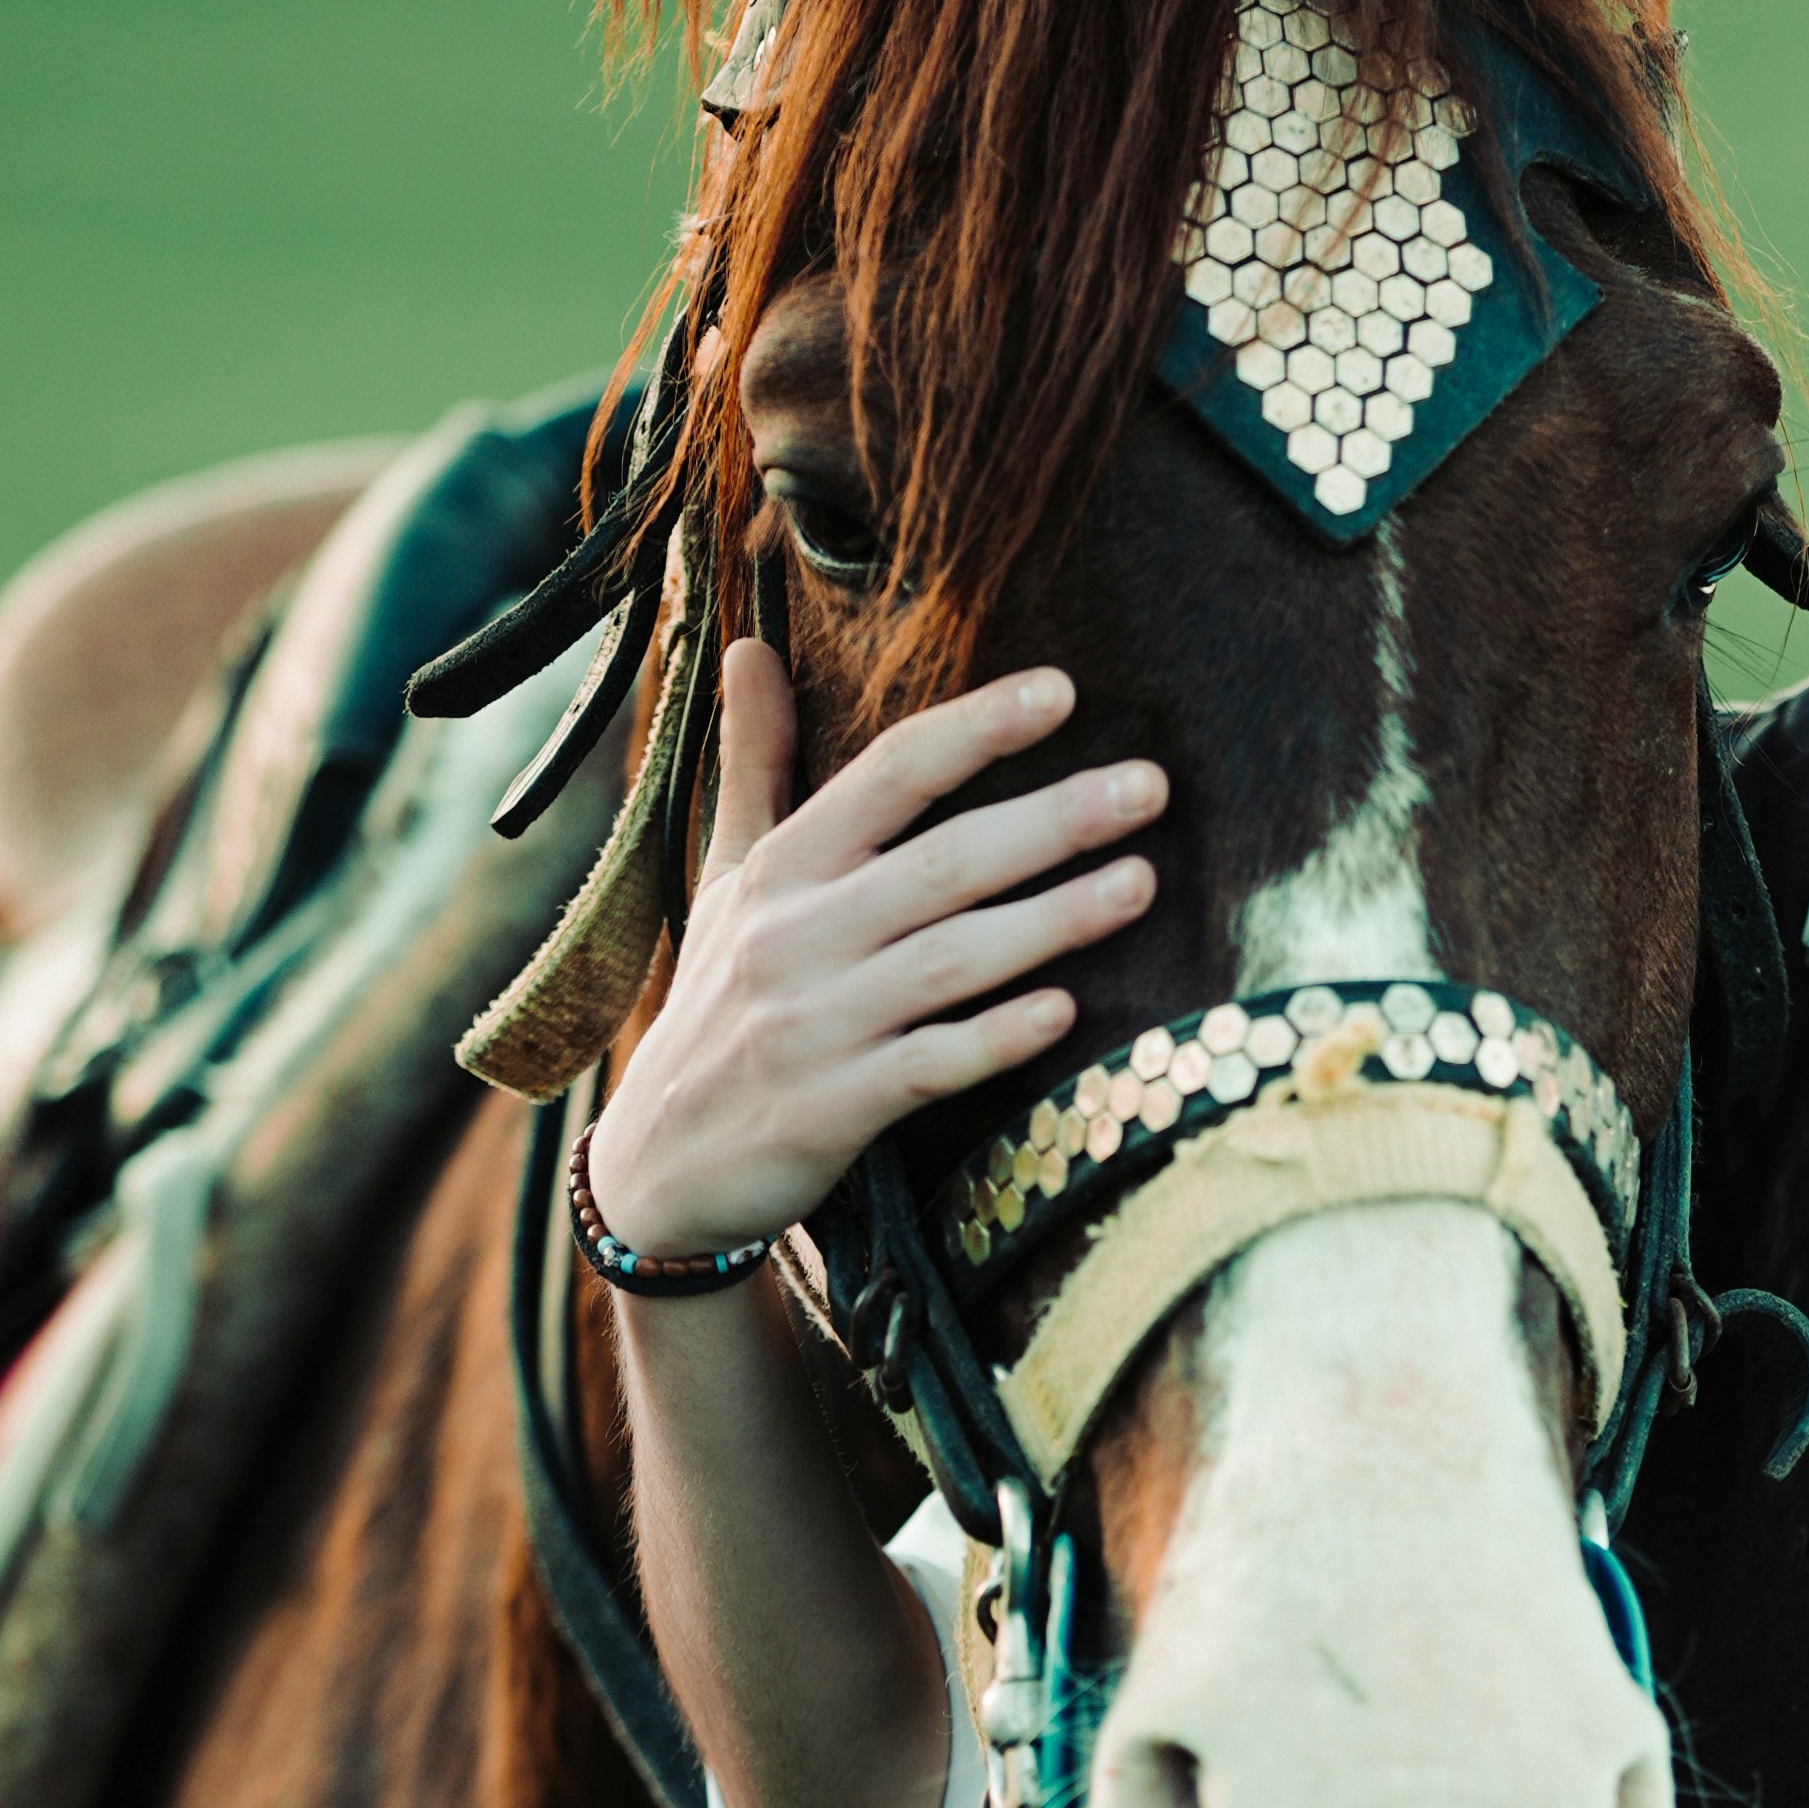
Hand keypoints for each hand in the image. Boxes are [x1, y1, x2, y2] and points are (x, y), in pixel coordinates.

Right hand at [581, 633, 1162, 1269]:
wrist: (659, 1161)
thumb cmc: (716, 1004)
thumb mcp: (724, 877)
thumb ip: (755, 763)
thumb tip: (750, 646)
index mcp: (781, 870)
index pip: (887, 776)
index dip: (974, 730)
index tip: (1062, 692)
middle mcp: (796, 937)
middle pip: (941, 862)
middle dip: (1050, 822)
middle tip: (1149, 788)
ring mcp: (816, 1025)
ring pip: (950, 960)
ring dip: (1051, 921)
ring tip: (1141, 883)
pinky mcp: (834, 1109)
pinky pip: (930, 1065)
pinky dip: (996, 1038)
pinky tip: (1065, 1012)